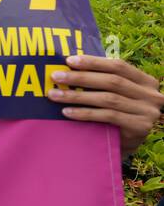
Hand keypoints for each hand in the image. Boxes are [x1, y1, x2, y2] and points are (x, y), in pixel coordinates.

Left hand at [48, 54, 163, 155]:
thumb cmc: (115, 116)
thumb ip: (102, 81)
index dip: (94, 62)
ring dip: (78, 96)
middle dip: (81, 78)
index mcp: (146, 81)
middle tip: (56, 76)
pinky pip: (108, 116)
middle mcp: (151, 95)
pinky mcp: (140, 127)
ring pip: (108, 99)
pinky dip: (85, 113)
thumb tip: (70, 65)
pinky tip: (67, 112)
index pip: (119, 66)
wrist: (125, 144)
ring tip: (55, 95)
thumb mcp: (115, 95)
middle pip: (112, 81)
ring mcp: (147, 111)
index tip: (69, 60)